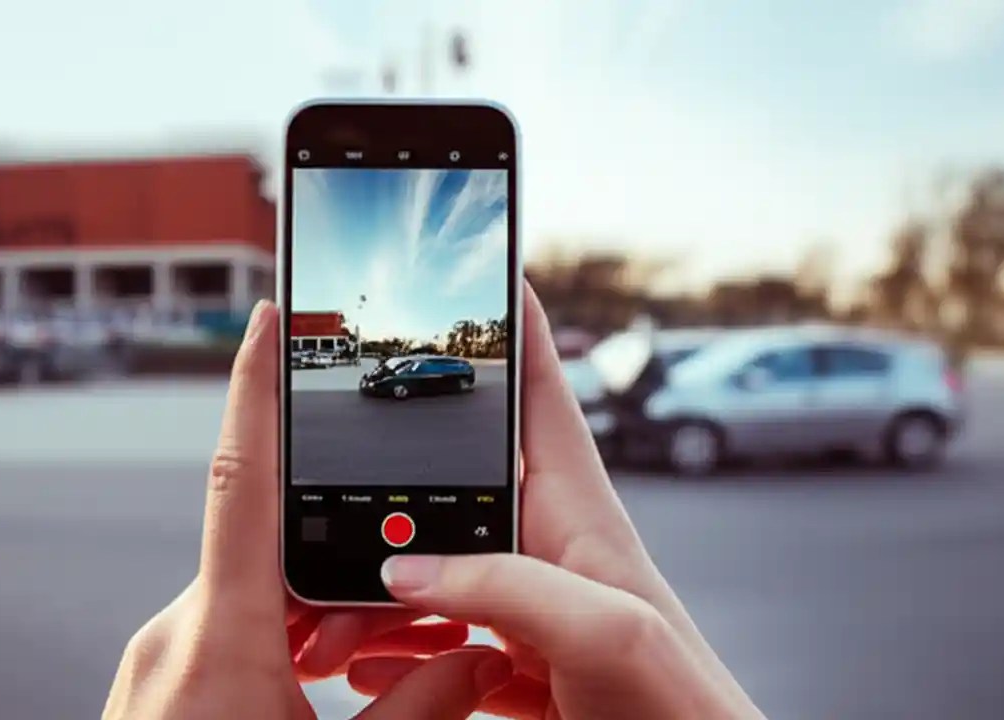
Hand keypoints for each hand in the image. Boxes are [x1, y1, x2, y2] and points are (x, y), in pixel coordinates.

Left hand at [103, 301, 513, 718]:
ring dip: (330, 617)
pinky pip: (236, 638)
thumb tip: (480, 658)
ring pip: (262, 604)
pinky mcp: (163, 687)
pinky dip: (294, 645)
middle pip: (278, 558)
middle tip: (424, 602)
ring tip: (398, 662)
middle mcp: (179, 634)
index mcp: (217, 637)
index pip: (239, 480)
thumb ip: (420, 708)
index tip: (266, 316)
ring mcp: (164, 662)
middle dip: (354, 565)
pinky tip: (340, 683)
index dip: (253, 389)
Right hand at [348, 285, 764, 718]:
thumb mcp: (601, 633)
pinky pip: (442, 639)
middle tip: (324, 475)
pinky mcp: (522, 663)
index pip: (540, 393)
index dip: (515, 322)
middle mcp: (551, 549)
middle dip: (389, 480)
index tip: (486, 263)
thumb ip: (506, 588)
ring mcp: (533, 606)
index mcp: (578, 515)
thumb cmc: (681, 710)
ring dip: (377, 582)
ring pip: (437, 567)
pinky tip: (364, 660)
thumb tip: (402, 570)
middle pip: (457, 483)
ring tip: (322, 606)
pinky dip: (397, 648)